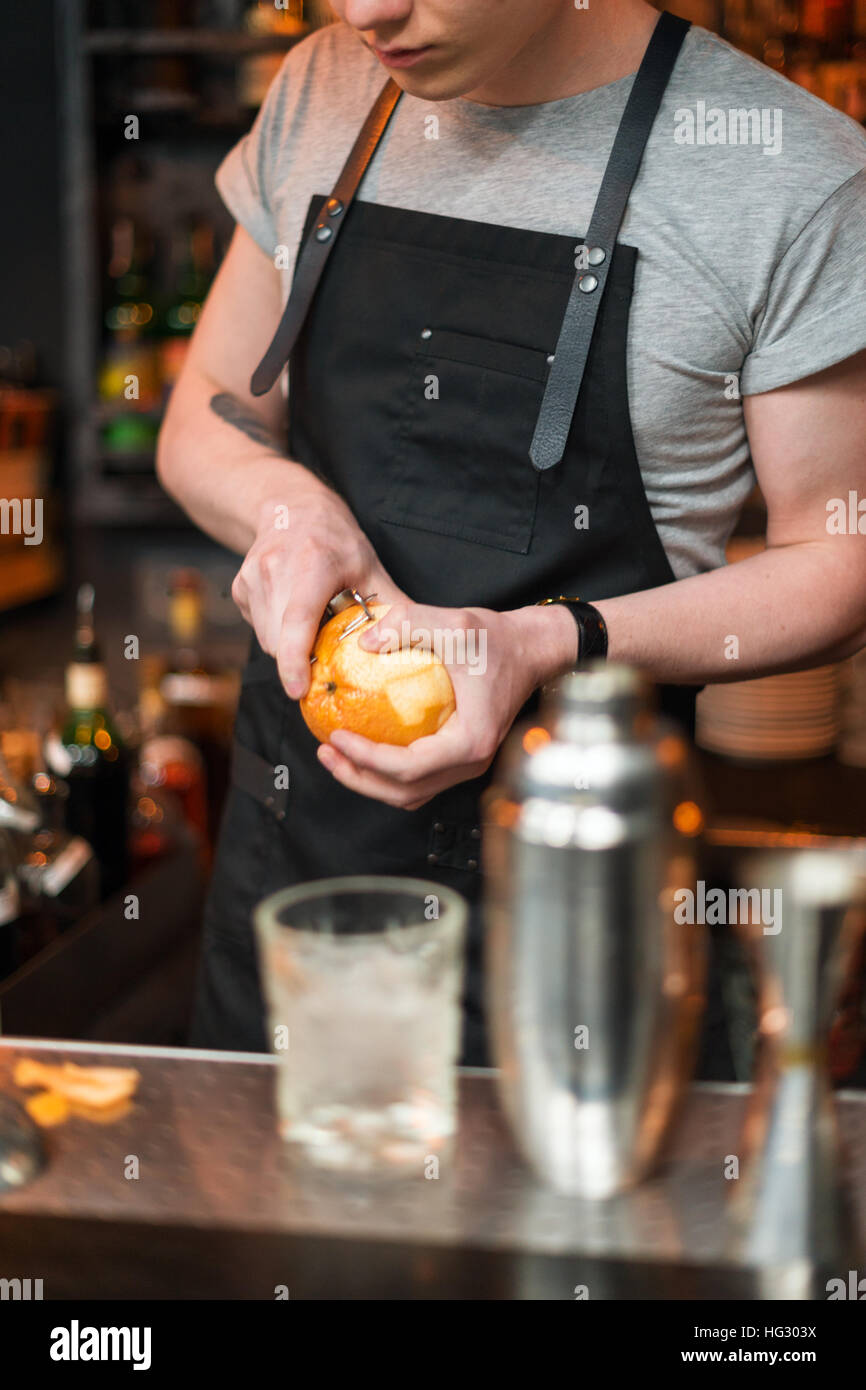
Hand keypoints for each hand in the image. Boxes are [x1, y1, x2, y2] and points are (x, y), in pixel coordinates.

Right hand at [231, 485, 407, 697]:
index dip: (295, 660)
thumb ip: (393, 610)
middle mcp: (276, 568)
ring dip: (289, 646)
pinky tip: (291, 612)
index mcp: (313, 563)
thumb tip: (419, 649)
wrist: (291, 509)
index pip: (298, 620)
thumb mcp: (371, 568)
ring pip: (267, 639)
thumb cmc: (337, 542)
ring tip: (311, 623)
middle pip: (280, 640)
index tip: (299, 690)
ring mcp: (252, 577)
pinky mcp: (239, 587)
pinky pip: (257, 629)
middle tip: (325, 654)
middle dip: (301, 657)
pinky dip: (276, 632)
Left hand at [318, 599, 577, 808]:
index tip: (335, 735)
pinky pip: (419, 778)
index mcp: (469, 742)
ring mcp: (467, 764)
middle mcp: (470, 763)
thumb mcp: (454, 624)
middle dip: (358, 778)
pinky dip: (387, 772)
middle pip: (403, 792)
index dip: (365, 758)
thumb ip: (409, 626)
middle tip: (326, 751)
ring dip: (370, 780)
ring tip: (337, 754)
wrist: (533, 649)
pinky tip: (365, 746)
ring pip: (410, 792)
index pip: (407, 767)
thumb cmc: (499, 641)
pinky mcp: (462, 757)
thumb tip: (363, 642)